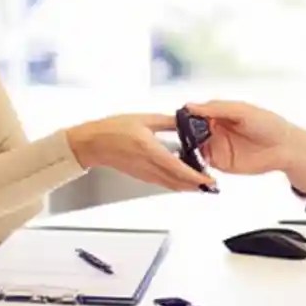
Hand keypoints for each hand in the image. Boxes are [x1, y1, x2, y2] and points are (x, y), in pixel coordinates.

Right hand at [66, 114, 211, 191]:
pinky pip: (163, 183)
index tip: (209, 179)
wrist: (93, 143)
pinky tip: (182, 179)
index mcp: (152, 151)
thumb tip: (185, 119)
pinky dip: (176, 183)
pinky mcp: (141, 175)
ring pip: (171, 185)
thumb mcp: (143, 119)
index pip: (179, 169)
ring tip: (202, 184)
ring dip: (187, 186)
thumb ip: (167, 121)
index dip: (196, 177)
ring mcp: (145, 174)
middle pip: (178, 182)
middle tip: (212, 184)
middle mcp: (149, 166)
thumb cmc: (112, 130)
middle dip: (197, 185)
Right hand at [184, 101, 305, 193]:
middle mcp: (214, 129)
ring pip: (193, 147)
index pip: (195, 113)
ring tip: (179, 150)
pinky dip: (194, 163)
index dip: (185, 116)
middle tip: (176, 137)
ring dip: (185, 149)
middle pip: (190, 131)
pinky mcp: (220, 162)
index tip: (175, 119)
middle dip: (182, 134)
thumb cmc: (268, 124)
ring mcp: (216, 146)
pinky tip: (188, 163)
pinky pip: (202, 163)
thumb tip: (191, 106)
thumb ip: (216, 108)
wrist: (285, 148)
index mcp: (218, 114)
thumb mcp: (241, 110)